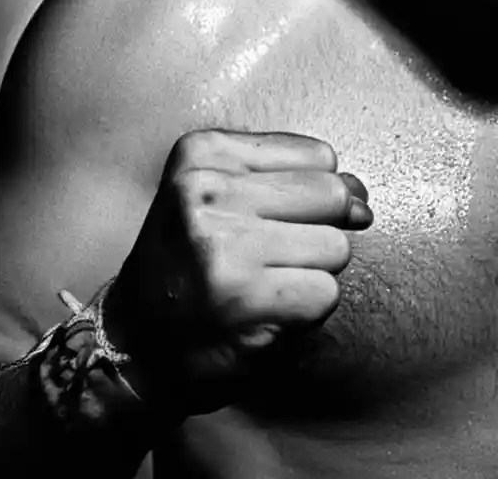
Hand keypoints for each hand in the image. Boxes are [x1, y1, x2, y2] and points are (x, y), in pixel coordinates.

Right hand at [105, 130, 370, 413]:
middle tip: (267, 259)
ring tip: (260, 286)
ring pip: (336, 247)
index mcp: (202, 152)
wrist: (136, 343)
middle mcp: (206, 192)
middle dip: (318, 233)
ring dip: (311, 275)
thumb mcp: (221, 195)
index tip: (271, 221)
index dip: (314, 197)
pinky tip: (262, 313)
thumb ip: (294, 180)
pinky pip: (326, 293)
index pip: (319, 156)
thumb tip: (362, 198)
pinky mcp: (244, 297)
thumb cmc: (190, 266)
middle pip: (333, 196)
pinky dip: (305, 311)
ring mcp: (223, 245)